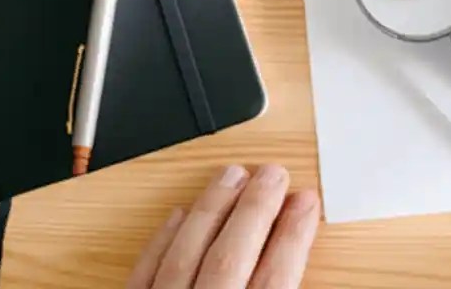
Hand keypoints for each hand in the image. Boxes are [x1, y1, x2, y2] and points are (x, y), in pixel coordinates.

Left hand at [128, 164, 319, 288]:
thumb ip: (282, 287)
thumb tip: (295, 250)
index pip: (276, 278)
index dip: (294, 235)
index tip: (306, 202)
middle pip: (231, 257)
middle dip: (255, 209)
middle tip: (273, 173)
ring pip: (185, 255)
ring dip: (211, 210)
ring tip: (231, 175)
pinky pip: (145, 274)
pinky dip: (161, 242)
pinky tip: (179, 215)